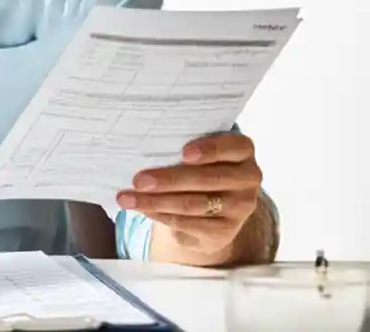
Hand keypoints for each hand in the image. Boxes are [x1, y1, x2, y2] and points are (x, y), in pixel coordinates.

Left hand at [117, 133, 262, 261]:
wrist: (213, 211)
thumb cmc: (199, 169)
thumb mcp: (198, 154)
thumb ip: (182, 149)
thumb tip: (140, 151)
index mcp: (243, 151)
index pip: (233, 146)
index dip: (209, 149)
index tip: (183, 153)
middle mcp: (248, 178)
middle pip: (206, 179)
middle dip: (168, 180)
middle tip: (138, 180)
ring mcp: (240, 207)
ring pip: (193, 204)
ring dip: (156, 201)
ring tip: (127, 199)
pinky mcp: (226, 230)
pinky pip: (189, 223)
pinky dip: (161, 215)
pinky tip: (142, 210)